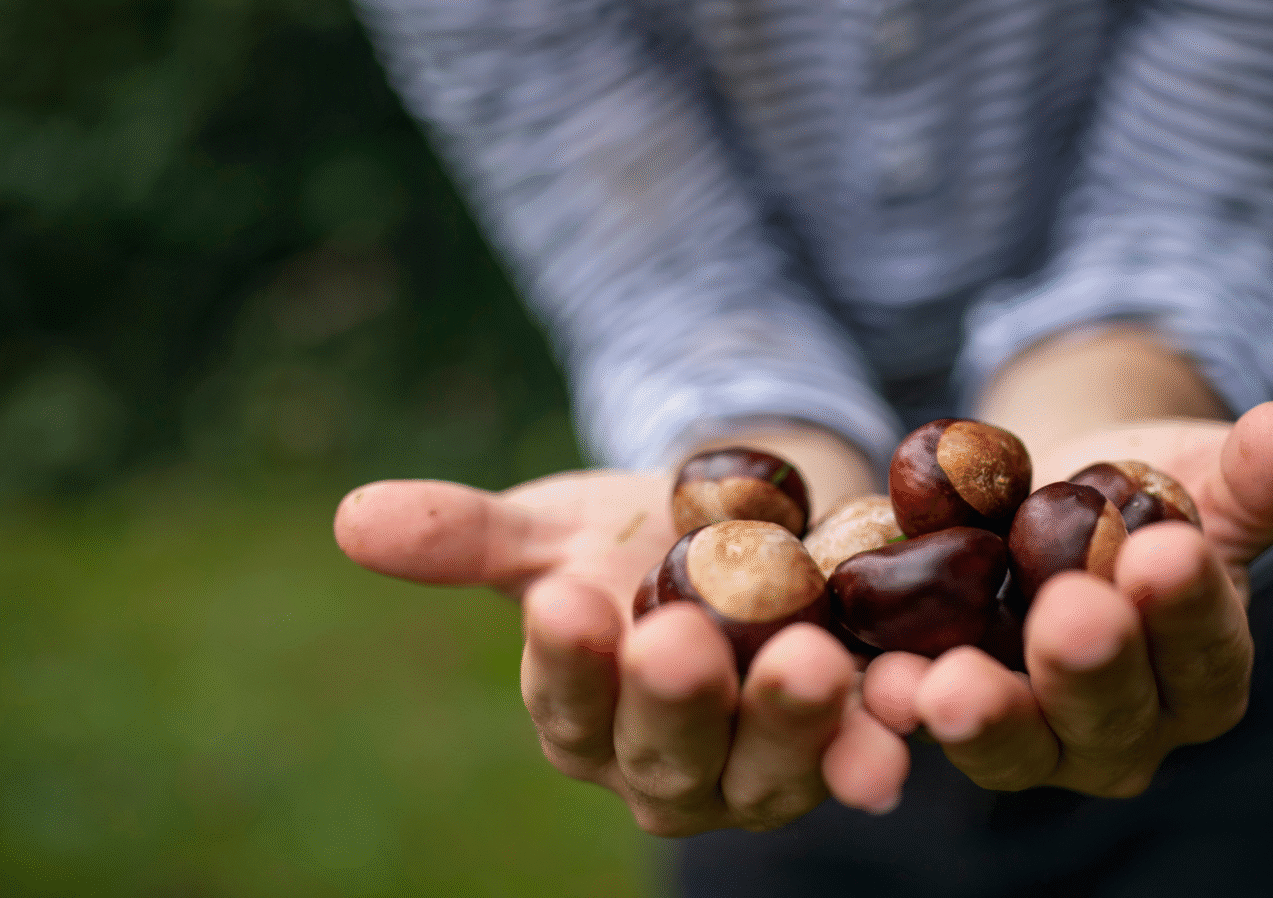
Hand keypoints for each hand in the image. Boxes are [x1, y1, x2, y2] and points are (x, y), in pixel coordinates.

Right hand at [333, 470, 908, 835]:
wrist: (749, 530)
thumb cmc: (631, 537)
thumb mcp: (555, 525)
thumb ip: (467, 534)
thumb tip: (351, 516)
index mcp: (581, 716)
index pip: (565, 703)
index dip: (565, 662)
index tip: (565, 601)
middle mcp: (664, 766)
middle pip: (667, 753)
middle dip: (677, 701)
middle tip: (683, 641)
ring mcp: (758, 770)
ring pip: (769, 767)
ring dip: (792, 723)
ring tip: (809, 660)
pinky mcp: (842, 747)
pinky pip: (864, 748)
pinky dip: (884, 732)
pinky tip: (908, 699)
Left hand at [862, 400, 1272, 796]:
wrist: (1055, 506)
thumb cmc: (1149, 500)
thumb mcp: (1206, 475)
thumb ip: (1258, 474)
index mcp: (1203, 676)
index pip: (1207, 652)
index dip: (1188, 608)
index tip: (1164, 552)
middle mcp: (1124, 730)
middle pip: (1110, 714)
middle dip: (1089, 666)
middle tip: (1067, 614)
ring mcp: (1035, 737)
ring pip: (1016, 741)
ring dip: (984, 715)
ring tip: (949, 685)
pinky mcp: (952, 716)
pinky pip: (929, 719)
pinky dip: (902, 704)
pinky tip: (878, 682)